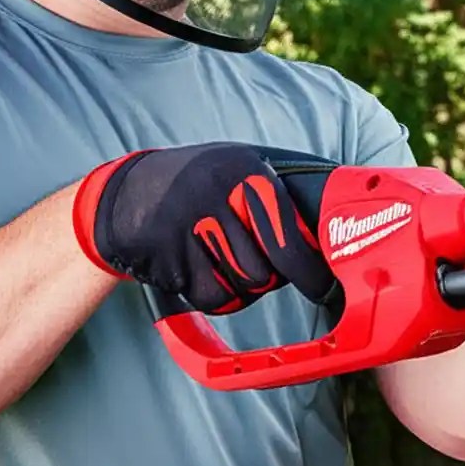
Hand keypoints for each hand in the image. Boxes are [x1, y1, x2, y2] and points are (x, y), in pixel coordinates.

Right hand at [72, 142, 337, 313]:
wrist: (126, 194)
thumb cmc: (202, 184)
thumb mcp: (241, 167)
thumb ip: (282, 194)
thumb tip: (339, 224)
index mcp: (246, 173)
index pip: (288, 237)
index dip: (311, 270)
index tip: (323, 286)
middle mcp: (217, 198)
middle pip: (266, 272)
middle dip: (276, 278)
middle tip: (282, 274)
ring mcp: (188, 231)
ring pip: (242, 287)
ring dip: (244, 284)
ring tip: (228, 255)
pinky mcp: (169, 262)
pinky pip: (214, 297)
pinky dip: (217, 293)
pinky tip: (204, 267)